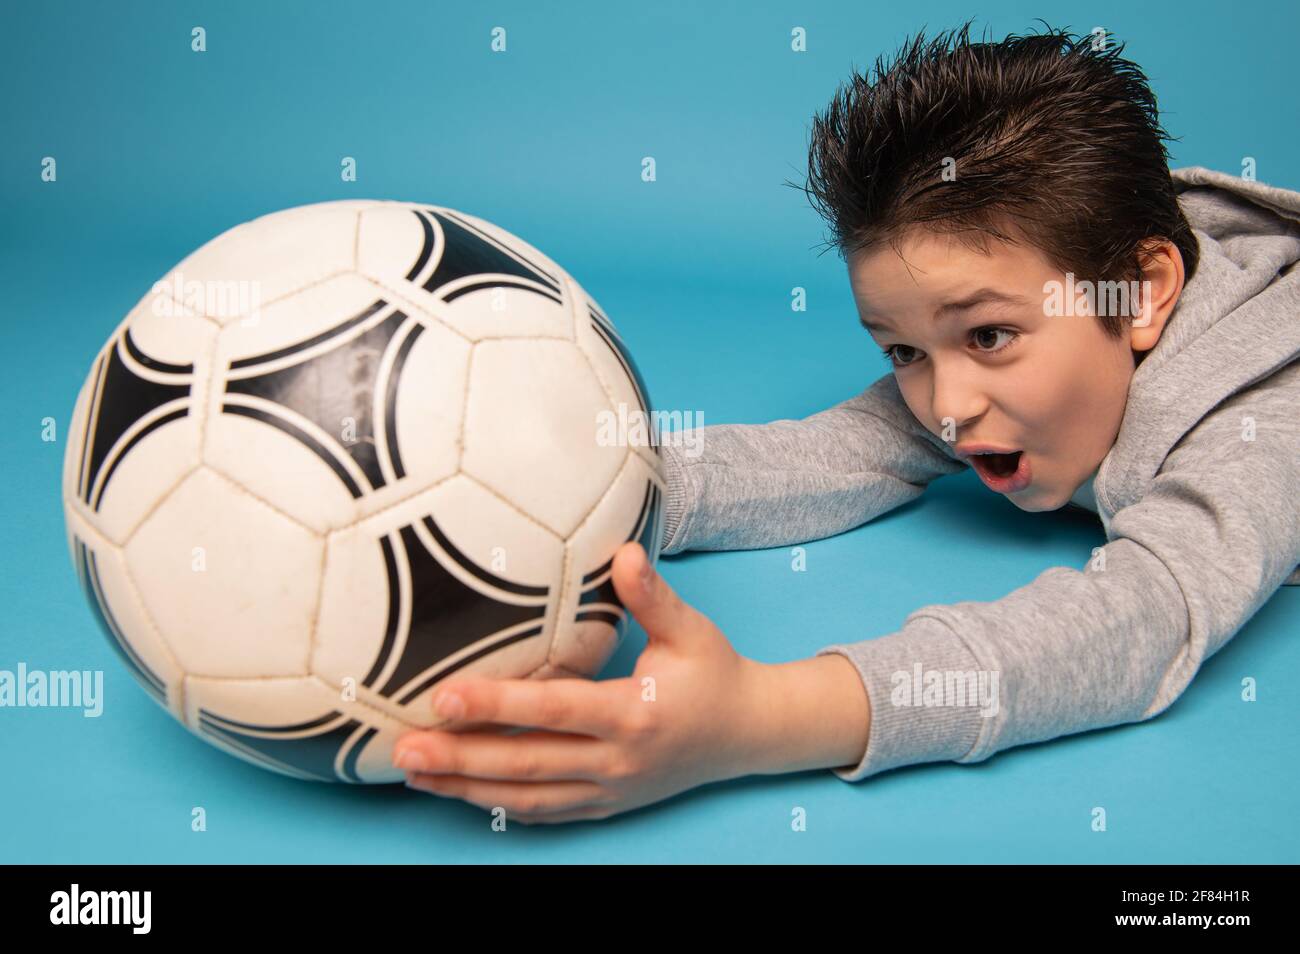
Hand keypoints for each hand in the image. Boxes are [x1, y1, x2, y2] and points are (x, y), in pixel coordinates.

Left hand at [392, 541, 774, 823]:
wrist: (749, 733)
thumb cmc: (715, 674)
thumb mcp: (690, 630)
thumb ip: (653, 596)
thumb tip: (625, 552)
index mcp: (633, 714)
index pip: (552, 710)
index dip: (496, 706)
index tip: (443, 697)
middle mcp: (617, 761)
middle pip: (525, 764)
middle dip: (460, 759)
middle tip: (403, 749)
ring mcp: (610, 790)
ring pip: (526, 797)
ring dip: (467, 789)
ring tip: (413, 774)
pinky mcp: (606, 805)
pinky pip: (544, 811)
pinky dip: (498, 805)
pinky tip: (460, 793)